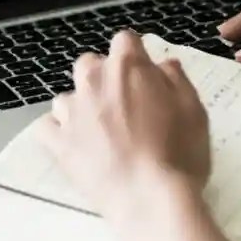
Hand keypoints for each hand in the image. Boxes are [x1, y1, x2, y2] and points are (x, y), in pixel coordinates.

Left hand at [36, 31, 211, 221]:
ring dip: (81, 105)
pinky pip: (46, 127)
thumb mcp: (194, 111)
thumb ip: (177, 80)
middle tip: (124, 104)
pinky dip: (58, 132)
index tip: (144, 75)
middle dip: (104, 77)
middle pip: (90, 64)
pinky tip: (74, 144)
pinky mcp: (58, 143)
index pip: (125, 40)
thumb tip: (165, 65)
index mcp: (128, 67)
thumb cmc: (179, 154)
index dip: (135, 55)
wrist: (150, 200)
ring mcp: (72, 112)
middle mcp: (94, 81)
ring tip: (100, 131)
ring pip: (67, 96)